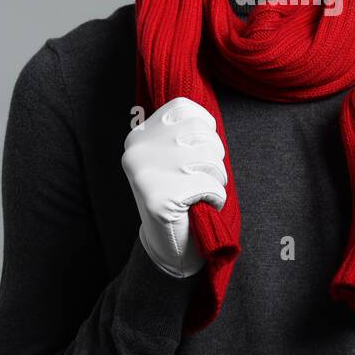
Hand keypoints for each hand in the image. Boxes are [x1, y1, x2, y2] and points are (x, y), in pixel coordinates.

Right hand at [121, 97, 227, 277]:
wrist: (169, 246)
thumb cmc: (180, 196)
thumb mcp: (175, 157)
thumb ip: (183, 134)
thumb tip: (208, 119)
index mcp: (139, 137)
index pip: (183, 108)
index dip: (205, 125)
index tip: (202, 148)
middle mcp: (137, 151)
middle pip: (200, 131)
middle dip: (215, 155)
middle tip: (204, 177)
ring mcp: (146, 174)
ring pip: (209, 157)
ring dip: (218, 178)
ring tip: (204, 191)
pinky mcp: (161, 198)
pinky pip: (210, 185)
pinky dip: (217, 198)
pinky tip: (202, 206)